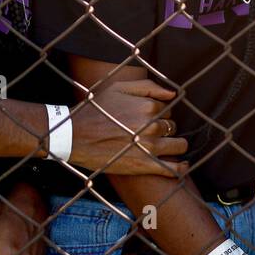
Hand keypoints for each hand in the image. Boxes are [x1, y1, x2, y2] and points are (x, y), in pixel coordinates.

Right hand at [69, 78, 188, 176]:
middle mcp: (152, 126)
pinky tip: (180, 166)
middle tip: (148, 133)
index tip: (146, 119)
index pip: (168, 109)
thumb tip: (174, 93)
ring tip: (164, 148)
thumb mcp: (119, 88)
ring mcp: (150, 147)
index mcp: (148, 106)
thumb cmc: (95, 110)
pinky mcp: (145, 165)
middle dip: (165, 129)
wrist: (73, 136)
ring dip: (174, 146)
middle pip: (173, 127)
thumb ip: (148, 86)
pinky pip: (174, 168)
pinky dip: (180, 168)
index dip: (159, 114)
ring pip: (179, 145)